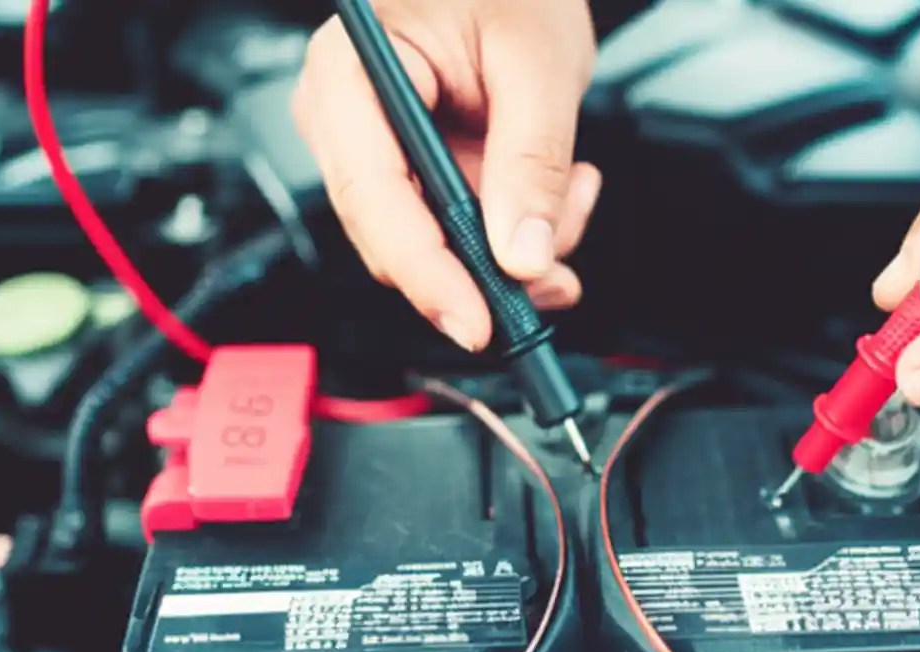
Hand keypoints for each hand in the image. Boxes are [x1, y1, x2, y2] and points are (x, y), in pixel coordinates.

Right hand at [292, 0, 599, 350]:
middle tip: (555, 270)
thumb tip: (523, 255)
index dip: (426, 272)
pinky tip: (557, 188)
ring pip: (437, 246)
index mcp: (348, 73)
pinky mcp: (414, 170)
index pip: (373, 196)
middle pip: (398, 238)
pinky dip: (516, 225)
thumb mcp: (537, 62)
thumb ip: (532, 160)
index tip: (477, 320)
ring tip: (574, 190)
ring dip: (515, 243)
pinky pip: (458, 229)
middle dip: (485, 266)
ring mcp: (376, 150)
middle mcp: (346, 119)